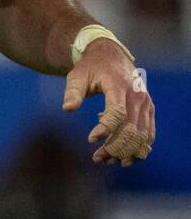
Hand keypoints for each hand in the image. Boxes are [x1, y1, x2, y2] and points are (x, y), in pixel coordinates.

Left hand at [61, 39, 154, 167]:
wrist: (111, 57)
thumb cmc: (91, 68)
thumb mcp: (77, 75)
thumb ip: (73, 92)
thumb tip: (68, 109)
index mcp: (118, 85)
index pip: (117, 112)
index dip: (105, 129)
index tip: (90, 139)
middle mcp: (136, 95)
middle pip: (131, 128)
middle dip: (115, 146)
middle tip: (97, 158)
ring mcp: (145, 103)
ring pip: (142, 134)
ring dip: (127, 151)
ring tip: (109, 161)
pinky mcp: (149, 110)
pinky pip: (149, 133)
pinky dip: (140, 148)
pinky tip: (125, 158)